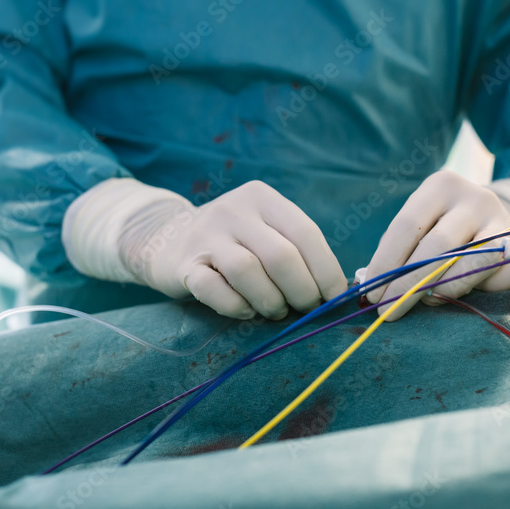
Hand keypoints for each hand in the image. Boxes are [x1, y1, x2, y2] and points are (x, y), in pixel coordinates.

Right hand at [121, 181, 346, 319]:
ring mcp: (205, 235)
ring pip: (248, 272)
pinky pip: (214, 290)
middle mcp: (233, 210)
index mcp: (262, 197)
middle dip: (303, 292)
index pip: (305, 233)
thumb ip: (297, 250)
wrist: (168, 239)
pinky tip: (247, 310)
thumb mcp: (265, 230)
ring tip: (277, 311)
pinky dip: (237, 307)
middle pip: (281, 256)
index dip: (326, 270)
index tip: (336, 298)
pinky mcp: (184, 264)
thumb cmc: (234, 242)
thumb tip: (340, 291)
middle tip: (307, 310)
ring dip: (271, 302)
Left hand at [364, 170, 509, 320]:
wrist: (497, 225)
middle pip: (434, 245)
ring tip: (422, 302)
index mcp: (440, 186)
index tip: (370, 293)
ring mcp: (500, 219)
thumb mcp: (422, 229)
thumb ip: (400, 251)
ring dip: (437, 290)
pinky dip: (465, 288)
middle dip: (406, 284)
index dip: (385, 262)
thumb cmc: (445, 231)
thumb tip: (371, 285)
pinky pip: (490, 274)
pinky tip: (450, 295)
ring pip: (464, 261)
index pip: (406, 226)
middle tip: (388, 310)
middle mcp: (472, 196)